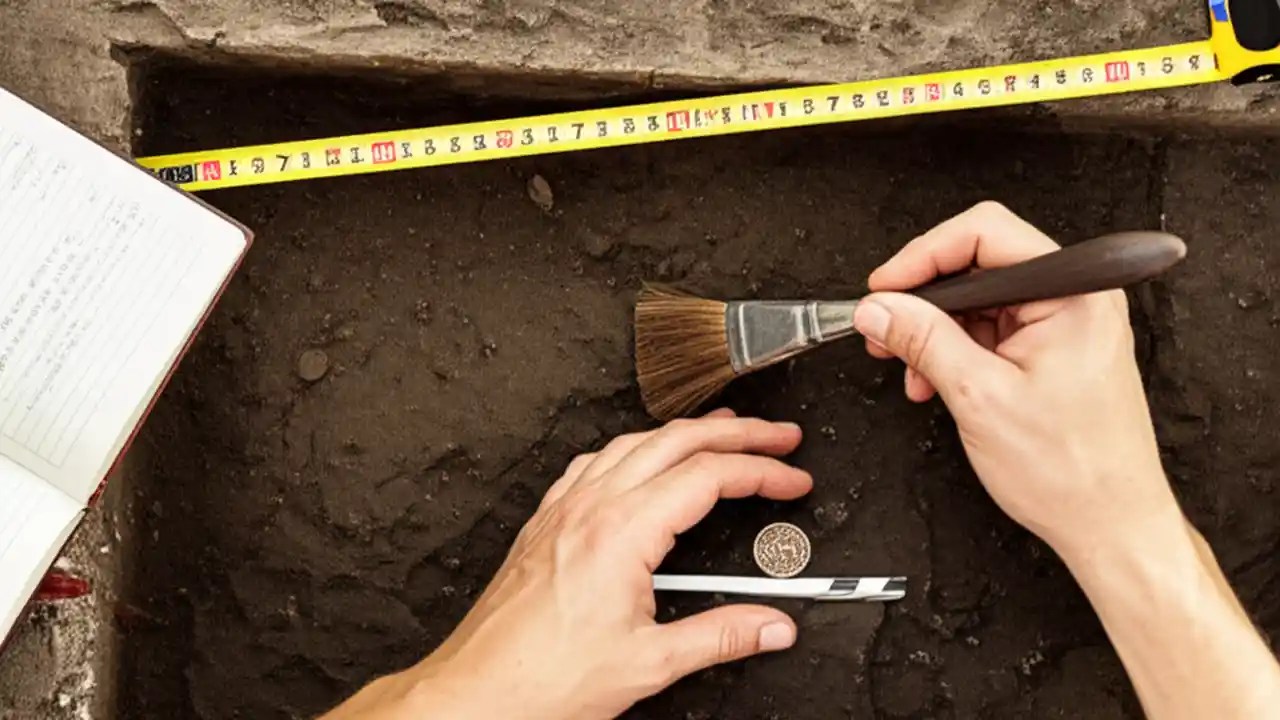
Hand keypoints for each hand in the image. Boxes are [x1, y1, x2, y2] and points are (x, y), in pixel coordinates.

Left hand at [322, 410, 811, 719]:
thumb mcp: (650, 663)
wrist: (479, 689)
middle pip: (677, 441)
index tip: (792, 478)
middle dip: (737, 432)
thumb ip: (720, 637)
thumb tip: (770, 625)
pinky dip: (634, 450)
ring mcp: (564, 508)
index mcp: (622, 532)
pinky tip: (641, 461)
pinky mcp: (546, 520)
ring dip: (686, 433)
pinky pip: (594, 462)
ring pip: (634, 442)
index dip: (761, 470)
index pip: (708, 475)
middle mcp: (591, 507)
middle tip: (777, 435)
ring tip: (722, 432)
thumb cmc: (545, 676)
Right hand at [851, 202, 1178, 556]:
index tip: (884, 288)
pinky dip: (955, 351)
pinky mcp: (1055, 349)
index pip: (984, 233)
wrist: (1109, 524)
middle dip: (924, 300)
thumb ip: (923, 341)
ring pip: (979, 301)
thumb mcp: (977, 396)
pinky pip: (992, 330)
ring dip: (935, 332)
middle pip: (979, 264)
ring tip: (908, 367)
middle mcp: (1076, 298)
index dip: (922, 256)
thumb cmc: (1071, 472)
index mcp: (1072, 293)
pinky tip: (933, 380)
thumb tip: (879, 308)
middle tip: (883, 326)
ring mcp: (1066, 324)